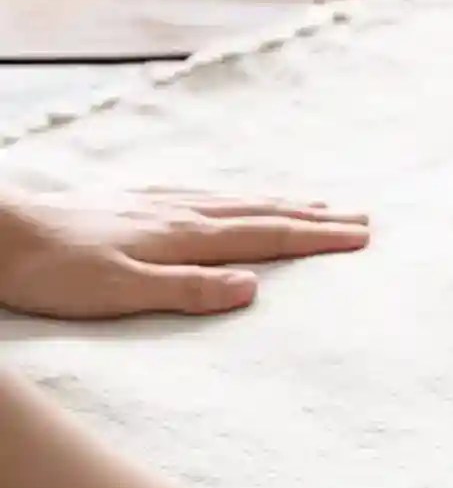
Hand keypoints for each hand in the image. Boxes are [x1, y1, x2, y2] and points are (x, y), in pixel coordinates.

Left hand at [0, 186, 368, 318]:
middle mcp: (181, 214)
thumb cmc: (55, 272)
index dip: (317, 236)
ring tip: (318, 203)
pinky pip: (209, 195)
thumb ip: (190, 290)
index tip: (361, 236)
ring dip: (283, 203)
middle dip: (315, 217)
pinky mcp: (137, 203)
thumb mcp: (122, 292)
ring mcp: (160, 204)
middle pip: (262, 212)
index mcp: (186, 238)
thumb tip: (254, 286)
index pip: (267, 235)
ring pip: (238, 200)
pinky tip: (238, 196)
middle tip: (361, 218)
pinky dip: (240, 196)